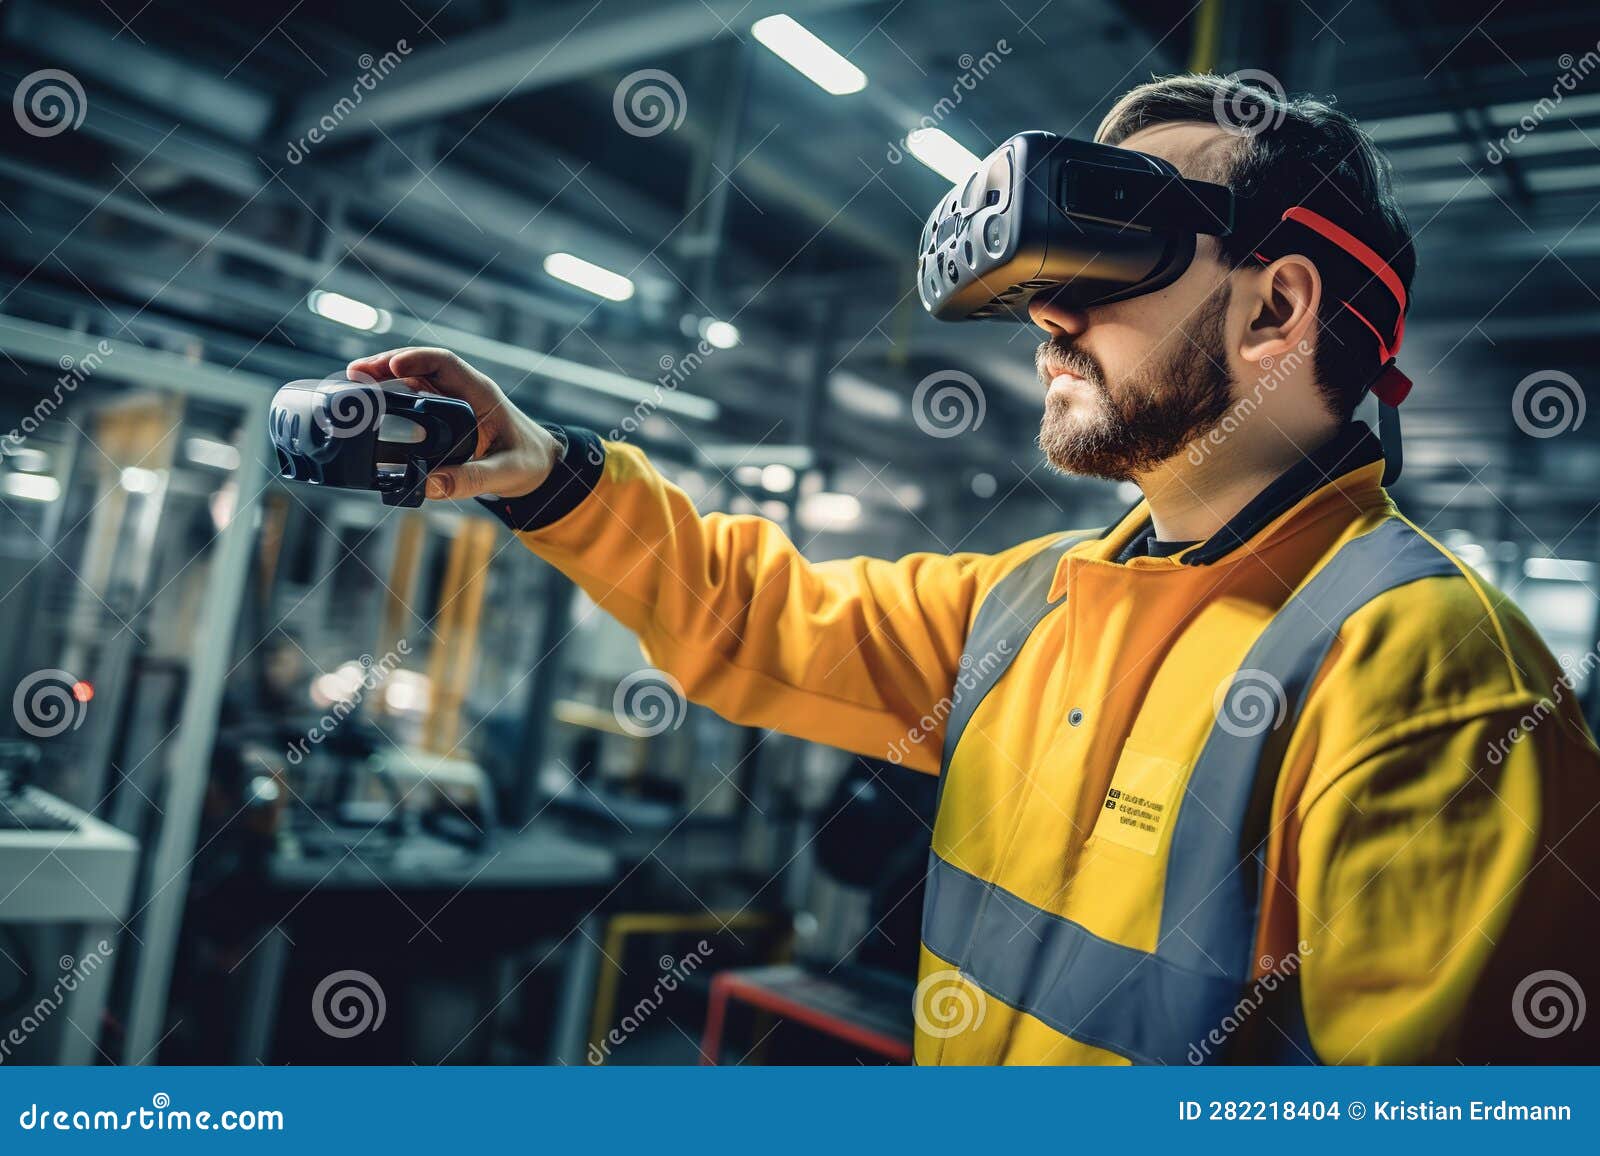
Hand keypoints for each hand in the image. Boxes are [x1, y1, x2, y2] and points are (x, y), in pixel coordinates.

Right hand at [345, 347, 561, 500]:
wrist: (541, 465)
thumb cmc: (529, 463)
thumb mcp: (505, 473)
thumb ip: (471, 479)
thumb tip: (429, 485)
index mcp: (482, 395)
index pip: (446, 364)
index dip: (417, 360)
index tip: (392, 367)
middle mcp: (464, 391)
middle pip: (421, 366)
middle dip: (387, 365)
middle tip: (355, 373)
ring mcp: (453, 401)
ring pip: (413, 378)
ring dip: (384, 377)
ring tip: (353, 383)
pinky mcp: (445, 414)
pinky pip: (414, 396)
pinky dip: (391, 395)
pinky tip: (370, 401)